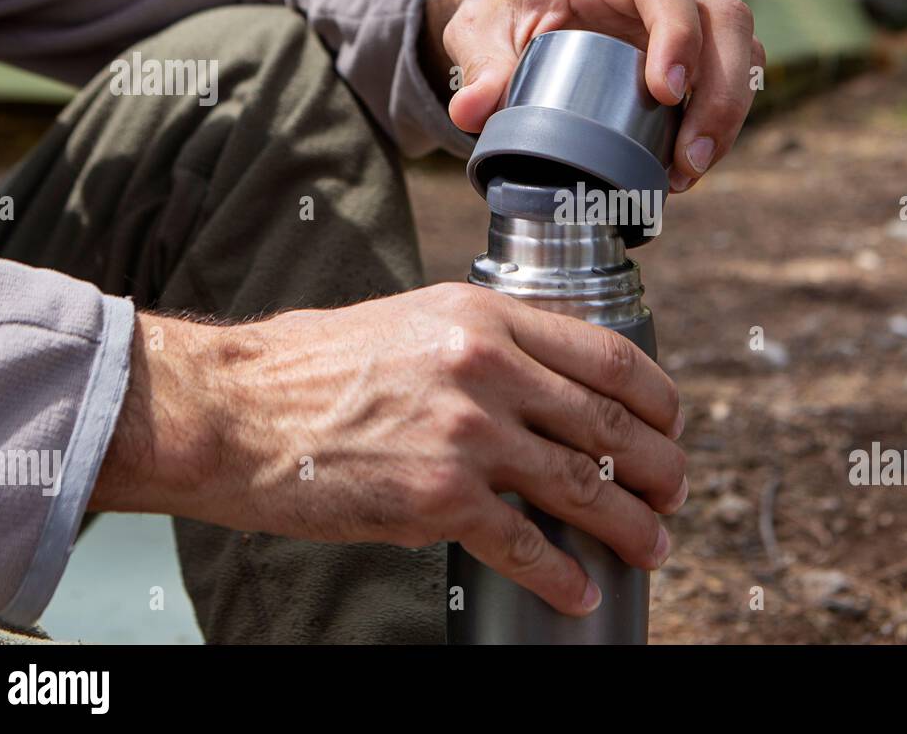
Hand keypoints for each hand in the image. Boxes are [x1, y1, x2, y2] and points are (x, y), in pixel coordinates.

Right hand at [94, 283, 686, 616]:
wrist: (235, 410)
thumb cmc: (313, 366)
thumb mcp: (415, 321)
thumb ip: (487, 342)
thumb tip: (547, 380)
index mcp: (486, 318)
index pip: (609, 355)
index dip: (657, 398)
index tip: (668, 422)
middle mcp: (487, 369)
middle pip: (609, 425)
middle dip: (658, 466)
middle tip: (672, 491)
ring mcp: (466, 436)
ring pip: (583, 487)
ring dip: (630, 524)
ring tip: (653, 544)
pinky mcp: (437, 500)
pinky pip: (525, 545)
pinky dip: (562, 574)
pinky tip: (581, 588)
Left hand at [422, 0, 764, 191]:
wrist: (523, 16)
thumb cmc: (507, 14)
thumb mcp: (480, 32)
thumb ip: (479, 66)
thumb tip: (472, 111)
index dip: (677, 32)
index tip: (665, 91)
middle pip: (727, 19)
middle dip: (720, 92)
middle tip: (688, 157)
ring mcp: (688, 21)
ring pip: (743, 52)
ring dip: (727, 116)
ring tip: (687, 172)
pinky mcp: (696, 57)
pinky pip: (732, 82)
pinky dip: (719, 127)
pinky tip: (684, 170)